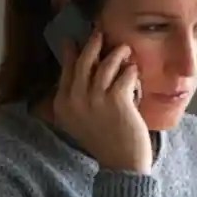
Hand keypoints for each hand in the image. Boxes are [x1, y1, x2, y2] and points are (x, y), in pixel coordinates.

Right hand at [52, 31, 150, 173]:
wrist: (121, 163)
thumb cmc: (104, 142)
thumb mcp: (80, 121)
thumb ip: (76, 99)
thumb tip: (82, 70)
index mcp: (63, 105)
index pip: (66, 71)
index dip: (70, 53)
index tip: (73, 40)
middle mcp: (75, 100)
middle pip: (83, 62)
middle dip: (92, 44)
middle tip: (100, 33)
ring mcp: (95, 99)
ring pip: (105, 65)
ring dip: (116, 53)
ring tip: (124, 49)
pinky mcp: (117, 100)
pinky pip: (124, 74)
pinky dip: (130, 69)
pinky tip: (134, 68)